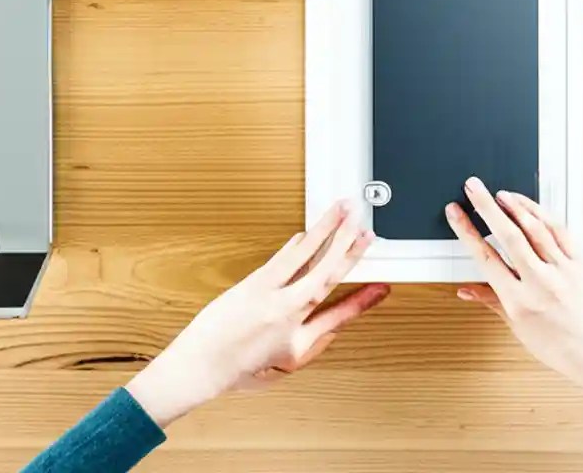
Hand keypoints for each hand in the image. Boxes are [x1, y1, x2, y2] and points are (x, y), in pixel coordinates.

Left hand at [124, 201, 388, 426]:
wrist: (201, 365)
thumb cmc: (238, 369)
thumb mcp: (285, 367)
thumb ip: (311, 343)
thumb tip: (332, 324)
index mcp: (301, 342)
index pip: (341, 314)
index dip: (364, 300)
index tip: (381, 287)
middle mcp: (288, 315)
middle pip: (327, 274)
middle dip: (349, 249)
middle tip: (364, 229)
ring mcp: (270, 296)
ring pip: (306, 257)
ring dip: (326, 232)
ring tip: (341, 214)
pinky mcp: (252, 284)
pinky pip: (281, 258)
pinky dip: (296, 244)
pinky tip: (307, 232)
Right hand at [446, 177, 582, 412]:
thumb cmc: (555, 344)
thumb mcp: (515, 326)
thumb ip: (490, 300)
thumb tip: (466, 290)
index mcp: (518, 299)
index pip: (485, 257)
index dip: (467, 230)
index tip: (456, 212)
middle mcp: (539, 282)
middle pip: (509, 235)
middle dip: (487, 207)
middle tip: (474, 187)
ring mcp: (561, 271)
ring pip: (537, 229)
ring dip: (516, 206)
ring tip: (501, 193)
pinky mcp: (579, 265)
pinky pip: (561, 234)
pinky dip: (544, 216)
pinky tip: (532, 208)